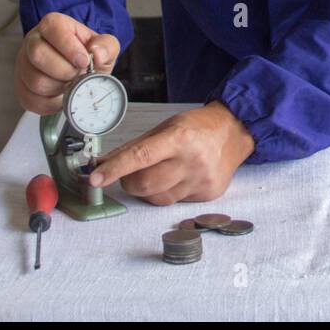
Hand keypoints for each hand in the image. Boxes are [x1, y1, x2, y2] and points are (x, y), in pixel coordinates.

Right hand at [15, 12, 119, 115]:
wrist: (80, 71)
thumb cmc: (88, 55)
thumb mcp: (105, 46)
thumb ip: (106, 46)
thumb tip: (97, 53)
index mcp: (53, 25)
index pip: (52, 29)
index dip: (69, 48)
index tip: (84, 61)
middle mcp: (33, 41)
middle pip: (38, 55)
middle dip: (64, 70)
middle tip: (78, 74)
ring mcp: (23, 64)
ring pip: (34, 80)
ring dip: (59, 88)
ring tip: (71, 84)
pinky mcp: (21, 86)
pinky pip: (31, 99)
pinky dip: (51, 103)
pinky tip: (61, 96)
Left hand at [88, 102, 254, 204]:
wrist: (234, 132)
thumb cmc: (197, 127)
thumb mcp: (166, 128)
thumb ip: (135, 147)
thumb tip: (103, 163)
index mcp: (179, 138)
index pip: (140, 156)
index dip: (114, 169)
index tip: (94, 178)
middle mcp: (192, 161)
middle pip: (146, 184)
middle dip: (129, 182)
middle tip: (131, 173)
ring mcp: (201, 180)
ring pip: (158, 198)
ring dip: (149, 189)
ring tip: (160, 173)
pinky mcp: (207, 195)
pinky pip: (174, 202)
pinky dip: (168, 192)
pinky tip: (178, 178)